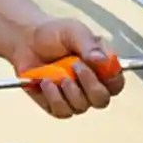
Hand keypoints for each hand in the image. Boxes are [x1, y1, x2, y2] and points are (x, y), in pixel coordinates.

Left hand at [9, 18, 125, 118]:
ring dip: (69, 90)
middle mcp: (90, 86)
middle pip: (102, 100)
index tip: (97, 66)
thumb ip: (89, 44)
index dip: (112, 80)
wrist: (25, 39)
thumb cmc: (54, 33)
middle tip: (75, 66)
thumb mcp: (73, 31)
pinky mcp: (56, 105)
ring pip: (81, 106)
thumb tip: (102, 60)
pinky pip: (61, 111)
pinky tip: (45, 82)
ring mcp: (74, 97)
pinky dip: (53, 97)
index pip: (116, 83)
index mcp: (101, 68)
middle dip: (89, 85)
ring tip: (57, 74)